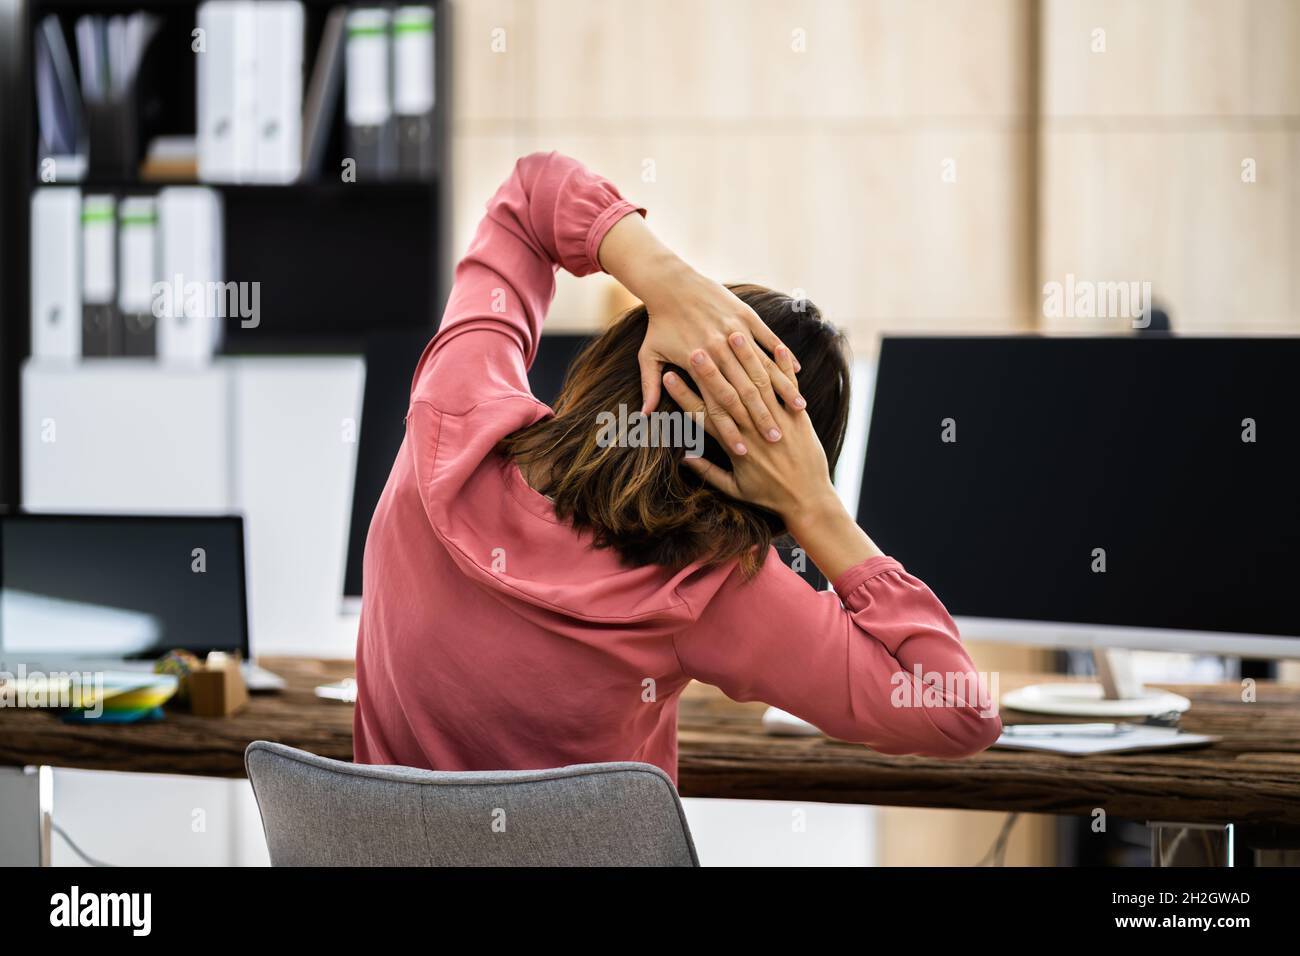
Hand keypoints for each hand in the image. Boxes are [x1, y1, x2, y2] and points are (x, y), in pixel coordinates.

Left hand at [596, 214, 801, 446]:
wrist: (670, 281)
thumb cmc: (658, 323)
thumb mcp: (648, 355)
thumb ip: (649, 386)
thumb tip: (644, 415)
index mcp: (697, 364)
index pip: (717, 406)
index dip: (731, 431)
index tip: (744, 452)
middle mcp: (718, 349)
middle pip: (745, 392)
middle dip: (762, 418)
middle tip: (777, 440)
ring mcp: (735, 332)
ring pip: (763, 368)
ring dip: (781, 390)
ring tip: (797, 411)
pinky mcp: (747, 316)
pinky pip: (770, 340)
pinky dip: (783, 357)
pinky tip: (797, 374)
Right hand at [661, 335, 836, 522]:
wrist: (808, 498)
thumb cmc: (769, 496)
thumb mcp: (734, 489)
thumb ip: (708, 471)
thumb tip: (684, 457)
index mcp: (735, 445)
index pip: (703, 415)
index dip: (684, 396)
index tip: (668, 376)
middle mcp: (753, 429)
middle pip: (726, 394)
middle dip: (709, 372)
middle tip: (693, 349)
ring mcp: (777, 420)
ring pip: (757, 383)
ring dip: (745, 360)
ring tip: (731, 336)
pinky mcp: (798, 417)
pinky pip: (788, 386)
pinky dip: (784, 366)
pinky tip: (777, 347)